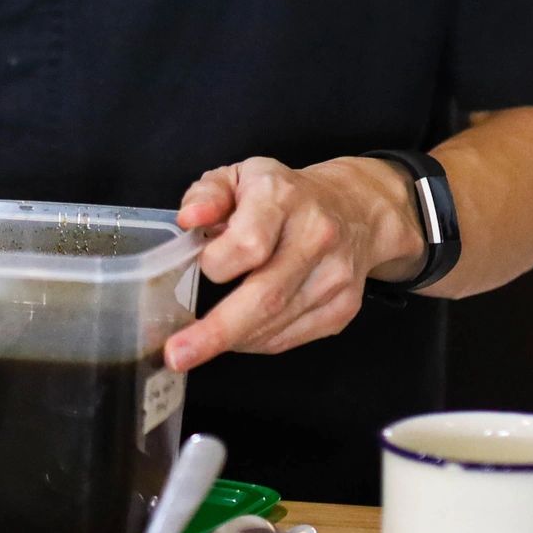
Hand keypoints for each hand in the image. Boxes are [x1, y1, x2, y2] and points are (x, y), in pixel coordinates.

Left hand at [163, 156, 418, 371]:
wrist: (354, 209)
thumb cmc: (284, 196)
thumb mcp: (240, 177)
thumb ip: (207, 195)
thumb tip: (189, 219)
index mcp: (283, 199)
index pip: (249, 243)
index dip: (217, 263)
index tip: (200, 265)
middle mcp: (316, 237)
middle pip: (266, 297)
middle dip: (216, 331)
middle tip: (178, 354)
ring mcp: (334, 277)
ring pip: (276, 325)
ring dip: (232, 339)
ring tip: (201, 342)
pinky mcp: (343, 308)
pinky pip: (289, 339)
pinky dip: (256, 342)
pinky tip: (240, 332)